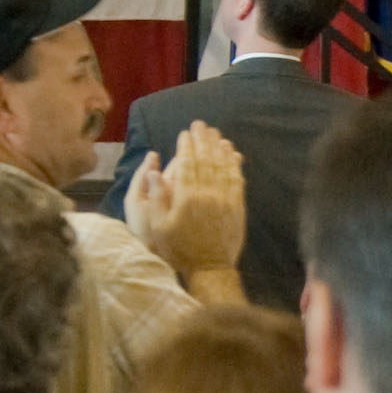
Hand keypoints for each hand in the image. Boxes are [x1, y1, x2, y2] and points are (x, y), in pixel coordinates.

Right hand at [124, 122, 248, 277]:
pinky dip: (235, 164)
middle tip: (201, 125)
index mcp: (186, 196)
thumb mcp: (157, 225)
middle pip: (206, 160)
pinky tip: (233, 154)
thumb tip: (154, 170)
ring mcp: (225, 199)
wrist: (209, 268)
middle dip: (203, 140)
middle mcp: (207, 193)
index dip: (186, 146)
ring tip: (216, 134)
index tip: (185, 132)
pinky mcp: (237, 206)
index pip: (186, 163)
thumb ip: (156, 196)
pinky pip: (237, 180)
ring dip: (220, 148)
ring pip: (223, 167)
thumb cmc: (177, 248)